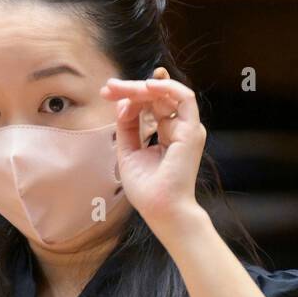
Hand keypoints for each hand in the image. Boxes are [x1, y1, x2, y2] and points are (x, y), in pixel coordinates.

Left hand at [100, 68, 206, 238]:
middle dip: (130, 88)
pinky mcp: (191, 131)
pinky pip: (184, 97)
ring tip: (120, 87)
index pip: (151, 104)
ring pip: (167, 94)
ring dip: (142, 87)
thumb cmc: (147, 190)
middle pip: (156, 97)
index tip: (106, 92)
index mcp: (167, 134)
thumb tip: (123, 102)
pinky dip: (167, 87)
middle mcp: (179, 128)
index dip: (130, 94)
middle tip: (108, 86)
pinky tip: (147, 86)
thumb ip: (127, 126)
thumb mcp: (128, 152)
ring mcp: (187, 128)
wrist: (161, 210)